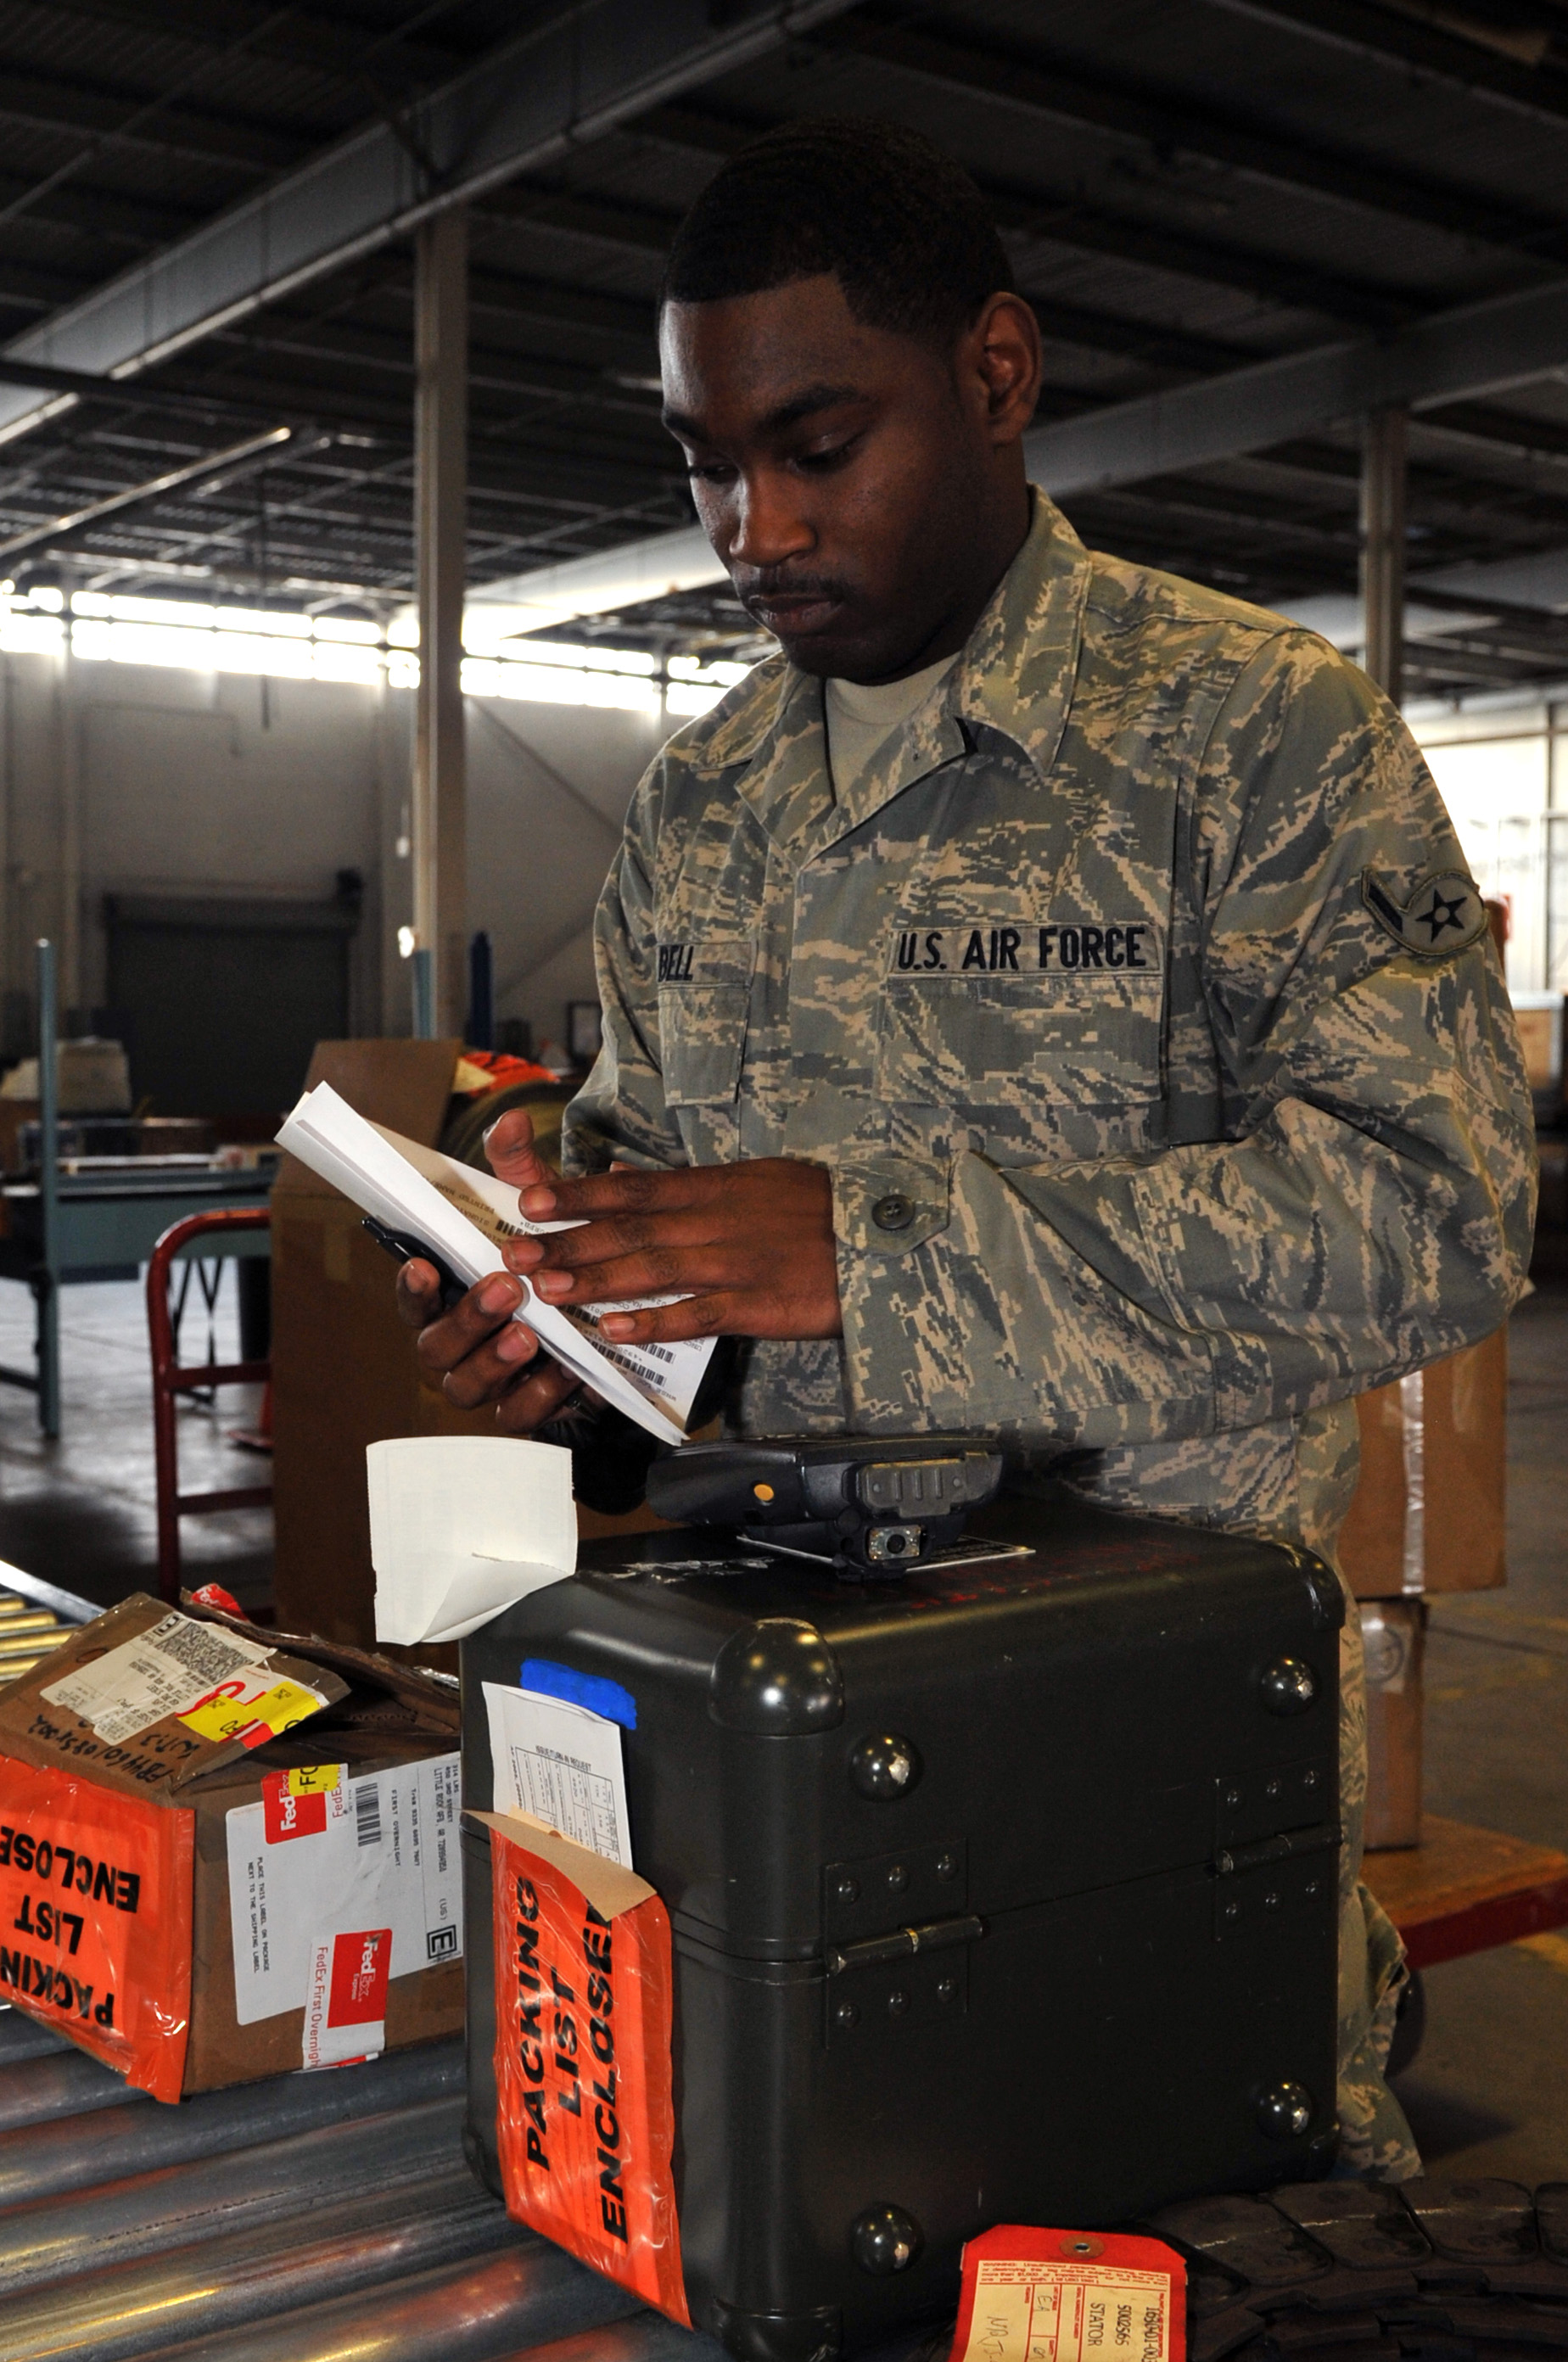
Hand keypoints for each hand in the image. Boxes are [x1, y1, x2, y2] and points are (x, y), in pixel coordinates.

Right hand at [393, 1106, 581, 1432]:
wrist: (591, 1325)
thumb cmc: (545, 1265)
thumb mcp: (538, 1215)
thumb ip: (520, 1170)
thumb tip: (514, 1119)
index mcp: (445, 1300)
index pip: (413, 1298)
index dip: (411, 1287)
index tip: (424, 1267)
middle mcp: (452, 1345)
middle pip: (435, 1345)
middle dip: (467, 1317)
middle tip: (504, 1288)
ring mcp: (483, 1384)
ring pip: (467, 1386)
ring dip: (495, 1360)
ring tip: (528, 1334)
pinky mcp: (517, 1413)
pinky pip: (518, 1416)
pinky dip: (540, 1396)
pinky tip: (568, 1371)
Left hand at [484, 1109, 842, 1347]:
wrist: (884, 1240)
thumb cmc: (820, 1210)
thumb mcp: (757, 1180)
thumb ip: (691, 1186)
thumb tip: (628, 1181)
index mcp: (717, 1187)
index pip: (635, 1190)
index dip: (580, 1195)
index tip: (531, 1201)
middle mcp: (718, 1220)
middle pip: (632, 1230)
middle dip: (571, 1241)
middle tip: (518, 1253)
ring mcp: (737, 1262)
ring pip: (655, 1270)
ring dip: (598, 1280)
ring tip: (550, 1289)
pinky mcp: (759, 1303)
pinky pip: (698, 1314)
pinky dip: (655, 1321)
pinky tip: (615, 1330)